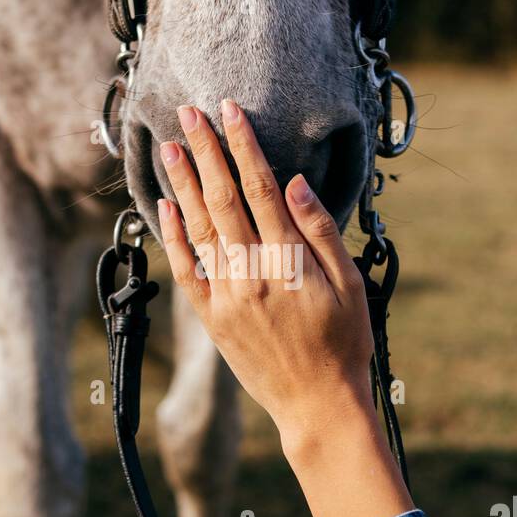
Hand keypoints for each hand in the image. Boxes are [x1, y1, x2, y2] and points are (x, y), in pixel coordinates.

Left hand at [157, 100, 375, 451]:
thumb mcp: (351, 284)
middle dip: (206, 151)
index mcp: (291, 260)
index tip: (230, 112)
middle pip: (223, 198)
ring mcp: (229, 296)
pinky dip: (174, 237)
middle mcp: (254, 272)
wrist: (318, 405)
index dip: (243, 146)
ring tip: (171, 147)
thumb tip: (294, 183)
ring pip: (199, 227)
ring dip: (183, 183)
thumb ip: (321, 230)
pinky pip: (187, 270)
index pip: (261, 188)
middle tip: (188, 113)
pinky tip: (166, 206)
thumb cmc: (345, 344)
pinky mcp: (213, 318)